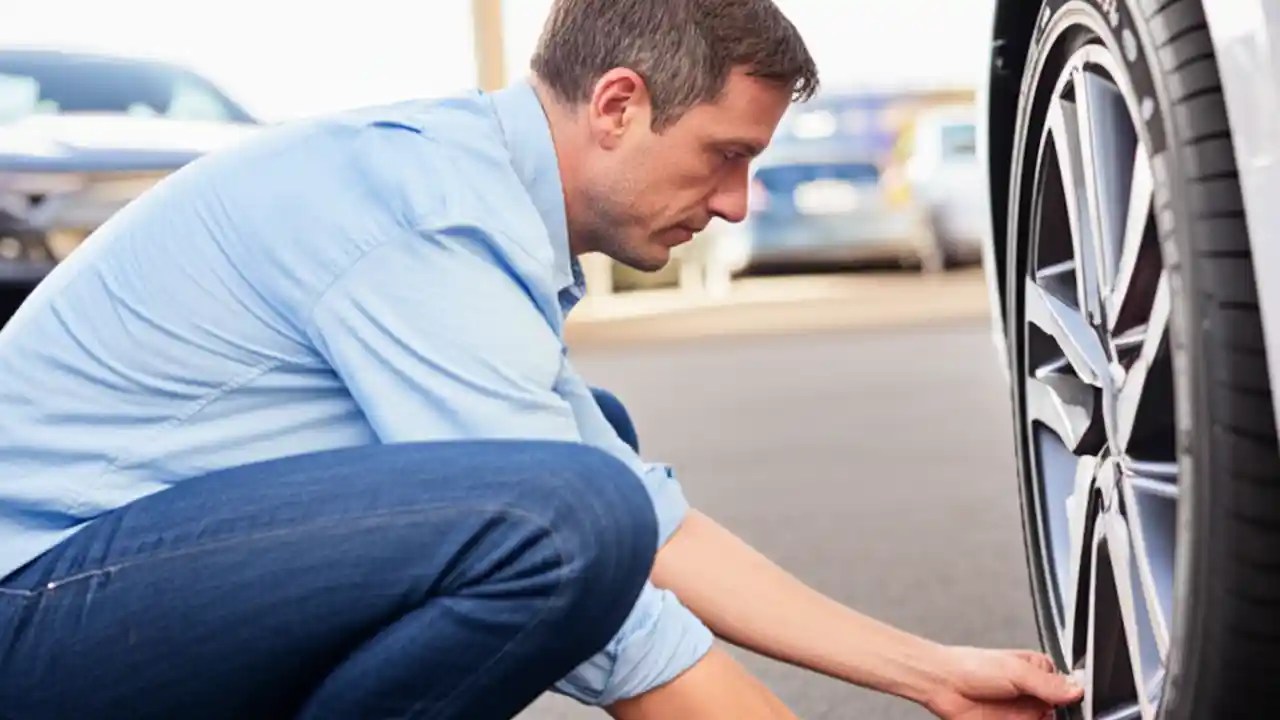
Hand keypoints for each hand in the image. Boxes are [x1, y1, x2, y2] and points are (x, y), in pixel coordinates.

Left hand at [921, 646, 1082, 719]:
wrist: (942, 685)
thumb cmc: (971, 667)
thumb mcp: (1015, 671)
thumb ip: (1047, 683)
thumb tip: (1077, 689)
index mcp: (1038, 671)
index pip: (1067, 688)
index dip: (1074, 699)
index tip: (1079, 707)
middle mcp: (1033, 692)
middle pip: (1061, 710)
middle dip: (1064, 714)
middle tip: (1050, 714)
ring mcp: (1024, 711)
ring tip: (1037, 717)